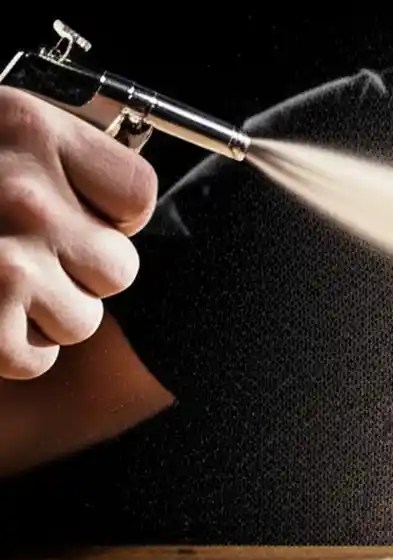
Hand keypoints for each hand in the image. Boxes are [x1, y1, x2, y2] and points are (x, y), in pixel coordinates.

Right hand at [0, 87, 156, 378]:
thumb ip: (48, 162)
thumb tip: (114, 215)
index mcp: (29, 126)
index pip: (136, 194)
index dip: (111, 217)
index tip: (80, 218)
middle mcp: (24, 188)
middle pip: (119, 268)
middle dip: (73, 275)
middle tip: (13, 257)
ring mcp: (6, 256)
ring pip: (83, 319)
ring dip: (41, 316)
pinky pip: (35, 357)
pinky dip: (6, 351)